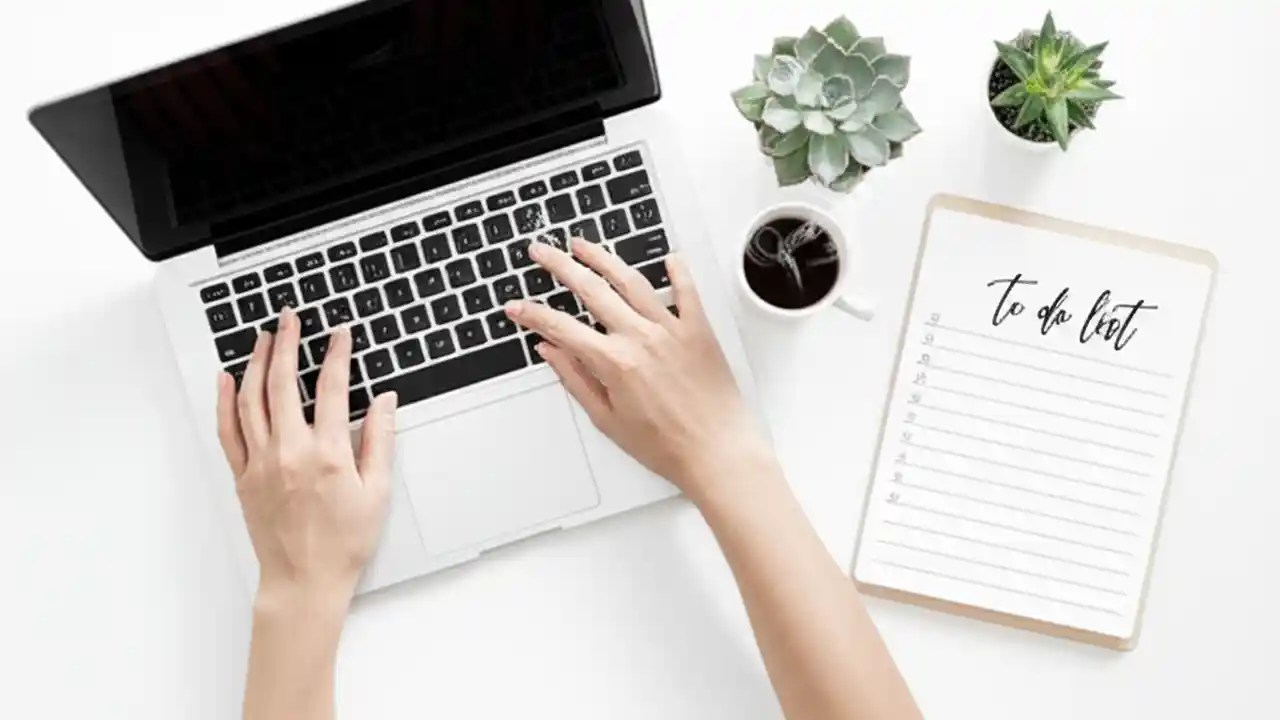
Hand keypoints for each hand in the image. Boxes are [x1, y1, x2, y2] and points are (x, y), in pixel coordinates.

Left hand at [215, 308, 397, 607]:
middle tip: (289, 319)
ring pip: (251, 400)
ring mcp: (261, 463)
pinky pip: (228, 431)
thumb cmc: (343, 543)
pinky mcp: (243, 477)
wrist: (303, 581)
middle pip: (284, 383)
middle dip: (287, 343)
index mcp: (329, 454)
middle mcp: (290, 452)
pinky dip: (224, 401)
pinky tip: (227, 379)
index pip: (332, 388)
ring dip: (256, 363)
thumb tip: (385, 402)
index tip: (339, 333)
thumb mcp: (377, 492)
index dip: (336, 354)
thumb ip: (379, 441)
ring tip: (262, 338)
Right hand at [505, 242, 768, 504]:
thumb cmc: (667, 445)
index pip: (561, 327)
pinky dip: (677, 272)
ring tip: (583, 245)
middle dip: (559, 266)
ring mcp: (670, 329)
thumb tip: (550, 352)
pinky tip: (668, 258)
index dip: (532, 314)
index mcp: (614, 362)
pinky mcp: (699, 330)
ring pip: (631, 280)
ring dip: (603, 257)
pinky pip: (686, 291)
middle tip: (541, 252)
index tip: (517, 306)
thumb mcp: (607, 419)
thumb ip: (576, 380)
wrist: (717, 452)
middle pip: (590, 289)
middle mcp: (640, 337)